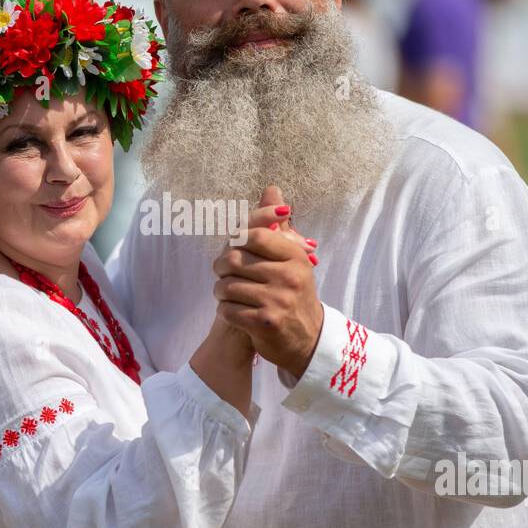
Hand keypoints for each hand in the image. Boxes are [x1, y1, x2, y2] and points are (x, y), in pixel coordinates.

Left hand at [213, 185, 323, 378]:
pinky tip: (232, 311)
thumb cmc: (294, 292)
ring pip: (226, 286)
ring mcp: (278, 301)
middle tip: (222, 273)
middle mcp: (289, 276)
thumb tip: (272, 190)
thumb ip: (277, 225)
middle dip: (221, 267)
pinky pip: (228, 310)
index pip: (254, 235)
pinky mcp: (265, 323)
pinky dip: (224, 311)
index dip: (235, 241)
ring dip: (220, 291)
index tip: (233, 249)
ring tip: (226, 293)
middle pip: (233, 260)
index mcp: (294, 256)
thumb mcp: (292, 258)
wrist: (307, 338)